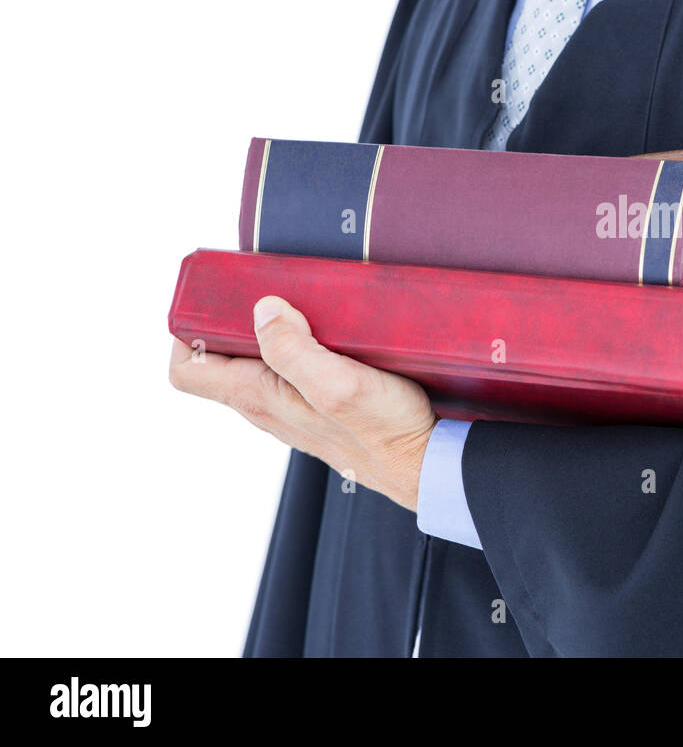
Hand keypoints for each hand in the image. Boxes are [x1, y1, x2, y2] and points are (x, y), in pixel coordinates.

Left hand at [168, 295, 435, 510]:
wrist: (424, 464)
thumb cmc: (385, 432)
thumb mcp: (338, 383)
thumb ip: (293, 349)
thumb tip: (262, 309)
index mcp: (258, 397)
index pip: (187, 370)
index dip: (186, 333)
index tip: (212, 300)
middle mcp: (266, 407)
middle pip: (219, 363)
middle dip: (230, 322)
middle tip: (264, 289)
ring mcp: (292, 409)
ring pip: (255, 366)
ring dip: (267, 333)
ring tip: (298, 304)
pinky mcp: (318, 407)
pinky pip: (289, 373)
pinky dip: (296, 347)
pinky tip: (328, 333)